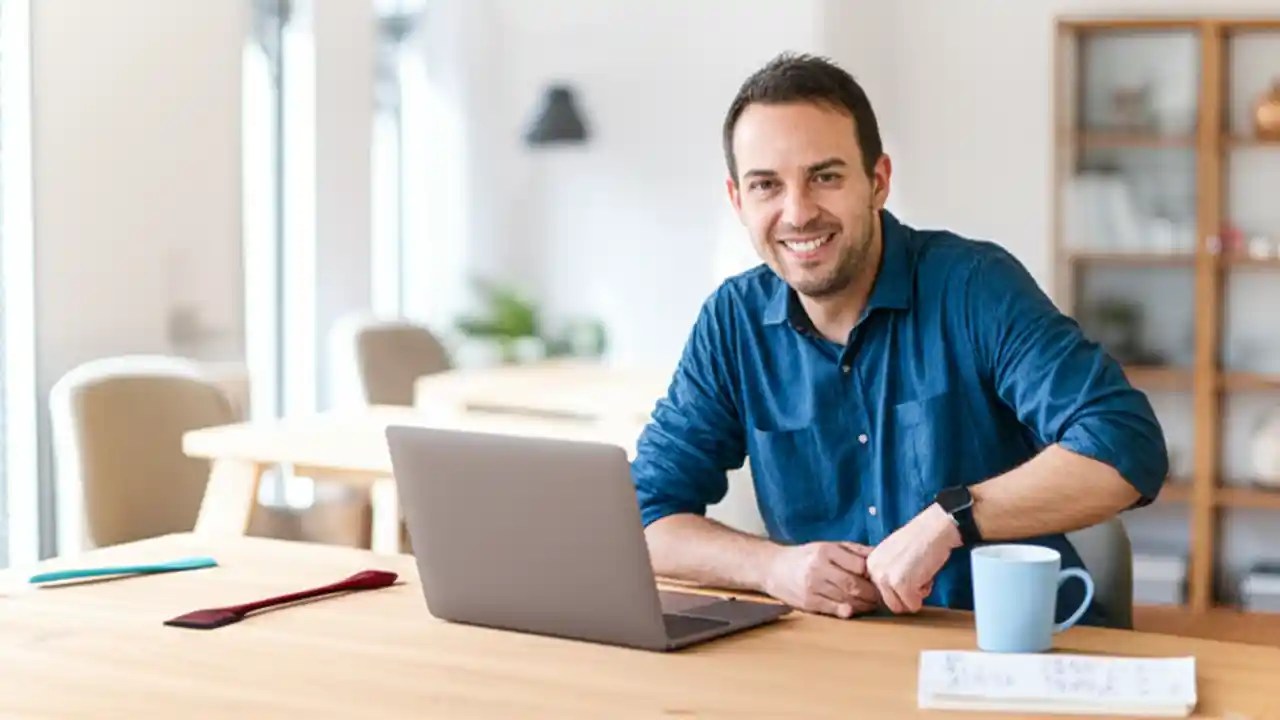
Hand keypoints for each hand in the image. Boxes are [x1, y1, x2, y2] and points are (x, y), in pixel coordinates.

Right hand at [760, 541, 880, 618]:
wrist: (773, 568)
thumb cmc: (807, 556)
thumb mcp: (829, 546)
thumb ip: (854, 551)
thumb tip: (880, 555)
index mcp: (827, 550)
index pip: (860, 565)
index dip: (873, 575)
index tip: (880, 578)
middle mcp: (819, 568)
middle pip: (854, 585)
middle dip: (872, 594)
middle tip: (880, 597)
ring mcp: (812, 586)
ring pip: (846, 599)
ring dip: (864, 605)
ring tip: (871, 604)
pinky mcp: (808, 602)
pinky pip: (834, 609)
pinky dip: (848, 611)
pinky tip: (855, 609)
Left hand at [865, 503, 960, 613]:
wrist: (935, 528)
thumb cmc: (920, 540)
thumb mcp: (893, 556)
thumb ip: (887, 573)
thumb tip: (891, 597)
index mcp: (870, 564)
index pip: (881, 594)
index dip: (899, 590)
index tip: (909, 573)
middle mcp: (873, 571)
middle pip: (890, 604)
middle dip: (908, 595)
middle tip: (917, 574)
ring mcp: (885, 579)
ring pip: (900, 607)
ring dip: (916, 596)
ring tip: (921, 573)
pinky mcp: (901, 584)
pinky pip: (913, 605)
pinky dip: (925, 593)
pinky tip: (926, 574)